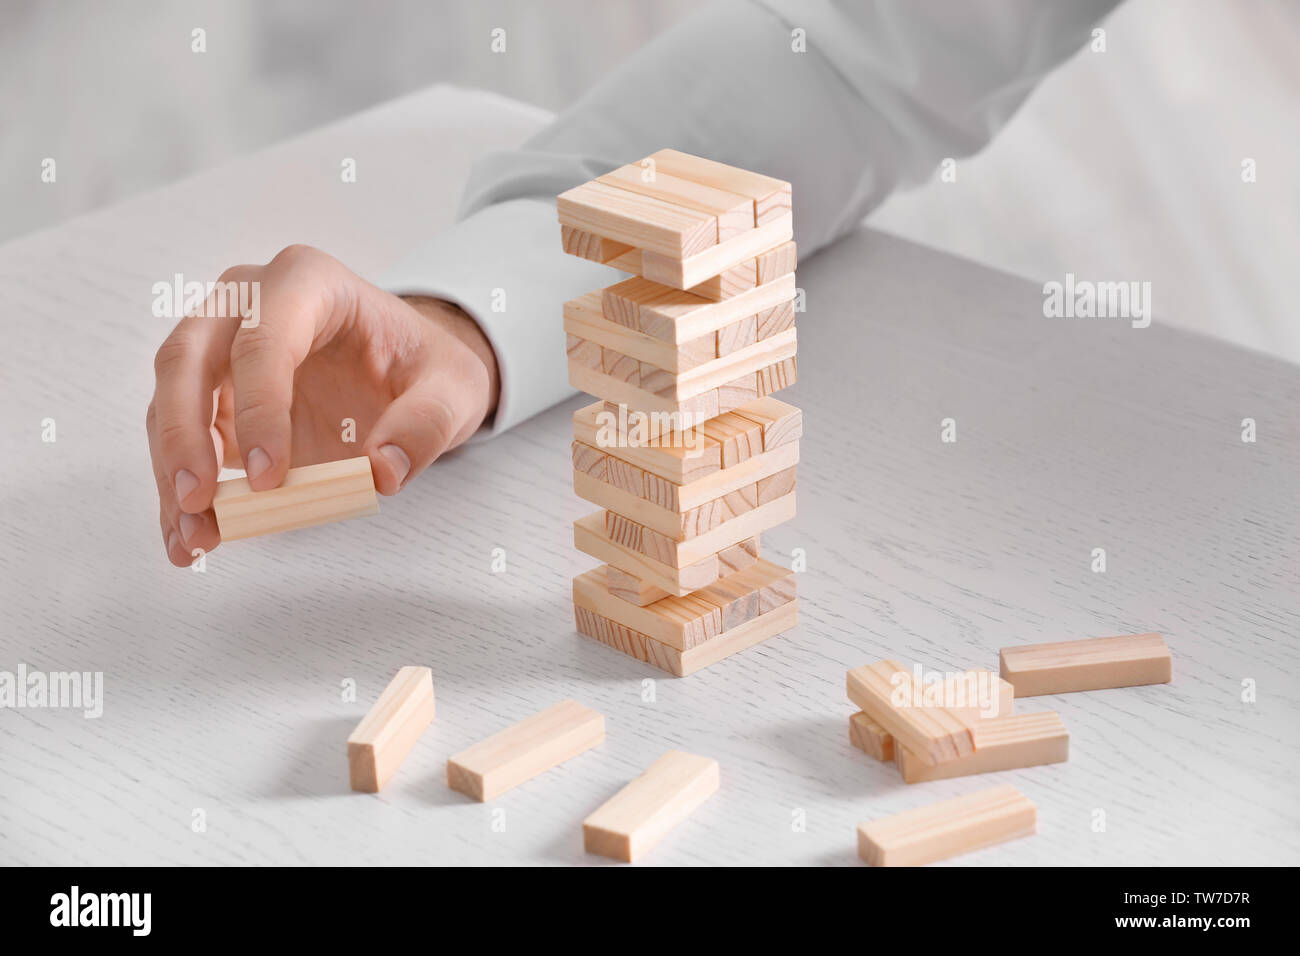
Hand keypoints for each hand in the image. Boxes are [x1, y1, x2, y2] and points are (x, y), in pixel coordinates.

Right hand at [146, 244, 498, 566]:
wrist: (405, 371)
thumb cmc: (422, 366)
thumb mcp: (454, 388)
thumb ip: (428, 424)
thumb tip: (382, 472)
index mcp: (308, 282)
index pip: (263, 338)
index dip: (257, 407)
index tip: (269, 478)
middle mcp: (248, 301)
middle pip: (187, 358)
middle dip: (184, 436)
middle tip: (200, 502)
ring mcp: (219, 345)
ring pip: (169, 401)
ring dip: (173, 473)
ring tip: (195, 538)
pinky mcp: (208, 393)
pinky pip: (175, 438)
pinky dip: (177, 490)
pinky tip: (188, 537)